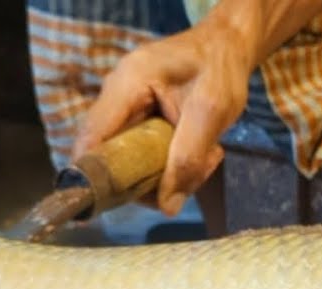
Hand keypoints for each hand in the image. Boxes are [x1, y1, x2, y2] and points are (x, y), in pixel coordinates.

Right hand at [73, 21, 254, 215]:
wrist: (227, 48)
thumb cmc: (220, 70)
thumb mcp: (211, 113)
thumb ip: (187, 159)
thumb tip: (167, 207)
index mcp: (127, 84)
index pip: (94, 136)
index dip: (94, 174)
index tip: (110, 203)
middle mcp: (118, 97)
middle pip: (111, 155)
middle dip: (150, 177)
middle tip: (193, 175)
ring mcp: (127, 110)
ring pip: (131, 161)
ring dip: (169, 172)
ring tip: (208, 157)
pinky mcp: (139, 122)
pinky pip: (145, 156)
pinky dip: (173, 164)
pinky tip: (204, 152)